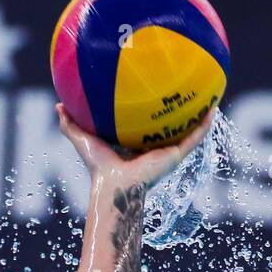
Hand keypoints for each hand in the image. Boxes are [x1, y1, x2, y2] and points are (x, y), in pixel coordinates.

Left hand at [57, 103, 214, 189]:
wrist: (114, 184)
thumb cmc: (98, 166)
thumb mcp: (83, 139)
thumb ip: (70, 124)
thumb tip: (58, 105)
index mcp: (134, 145)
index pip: (143, 125)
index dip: (149, 110)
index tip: (155, 91)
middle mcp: (153, 148)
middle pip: (168, 127)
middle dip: (177, 110)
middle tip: (185, 88)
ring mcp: (166, 152)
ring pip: (187, 131)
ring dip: (199, 115)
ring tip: (210, 94)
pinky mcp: (176, 155)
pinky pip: (195, 138)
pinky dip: (205, 125)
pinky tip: (213, 107)